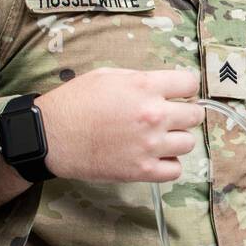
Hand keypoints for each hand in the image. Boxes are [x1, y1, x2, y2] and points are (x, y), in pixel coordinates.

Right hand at [36, 68, 204, 183]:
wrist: (50, 136)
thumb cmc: (75, 102)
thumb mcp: (108, 75)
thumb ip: (141, 79)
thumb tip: (165, 85)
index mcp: (145, 86)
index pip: (191, 83)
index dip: (185, 87)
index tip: (178, 93)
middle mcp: (153, 115)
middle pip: (195, 115)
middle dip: (183, 114)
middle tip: (167, 117)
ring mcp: (149, 145)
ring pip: (189, 143)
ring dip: (176, 140)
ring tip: (158, 138)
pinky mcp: (142, 170)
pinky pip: (176, 170)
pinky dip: (169, 164)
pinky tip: (155, 157)